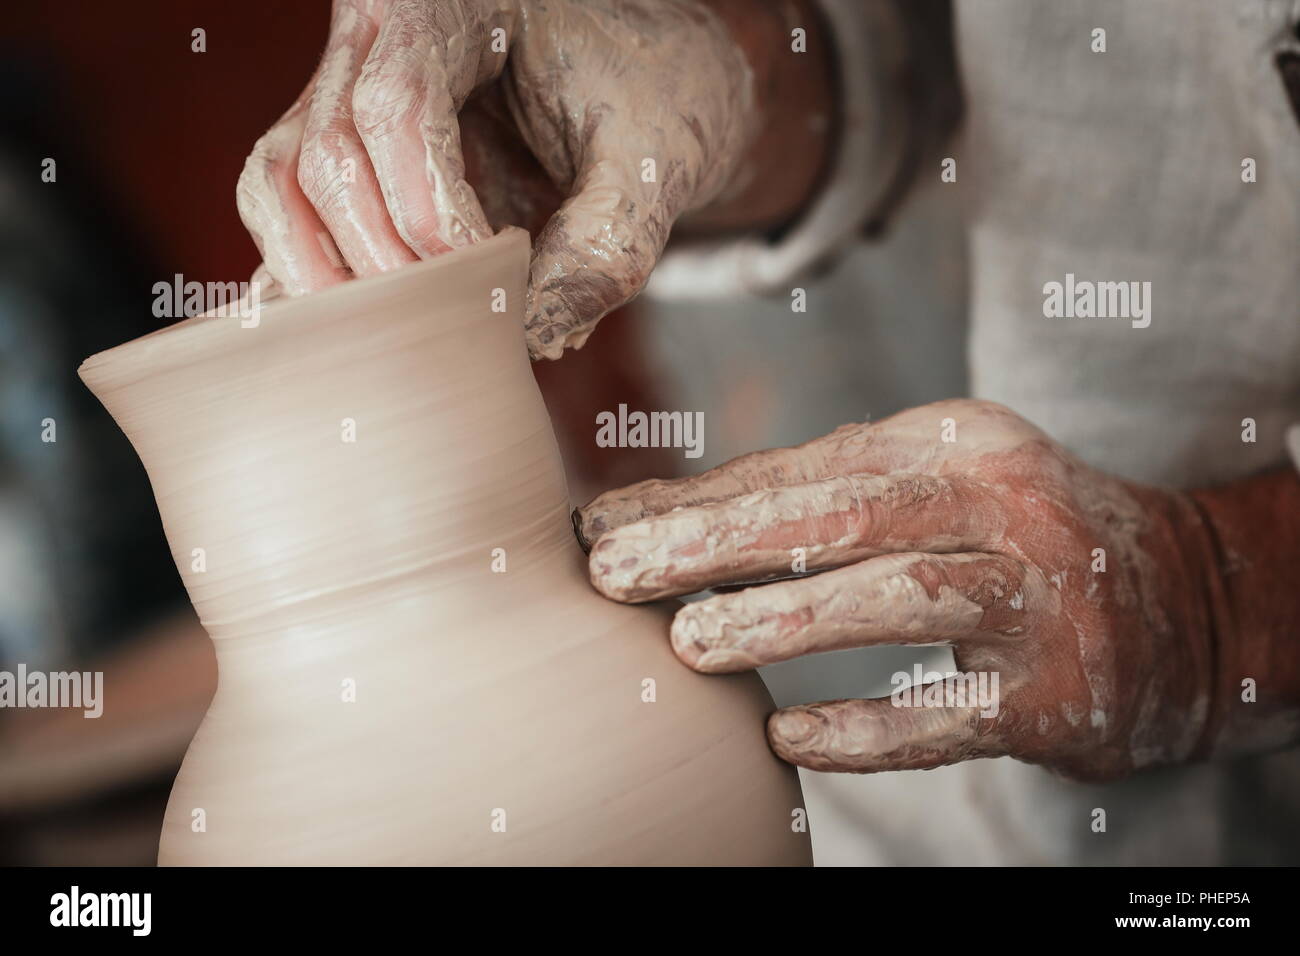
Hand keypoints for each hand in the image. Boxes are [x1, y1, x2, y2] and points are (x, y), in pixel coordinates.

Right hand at [236, 0, 763, 358]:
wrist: (647, 85)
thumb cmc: (648, 97)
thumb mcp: (653, 159)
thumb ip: (608, 240)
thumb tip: (532, 331)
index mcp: (443, 5)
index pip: (397, 110)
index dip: (430, 214)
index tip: (489, 279)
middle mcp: (374, 43)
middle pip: (320, 156)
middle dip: (381, 262)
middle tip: (449, 329)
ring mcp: (346, 100)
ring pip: (278, 187)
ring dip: (325, 281)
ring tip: (397, 342)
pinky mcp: (349, 159)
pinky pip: (290, 217)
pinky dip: (315, 280)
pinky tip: (355, 337)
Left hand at [575, 400, 1223, 781]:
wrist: (1186, 598)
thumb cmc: (1014, 537)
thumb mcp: (932, 484)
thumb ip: (812, 493)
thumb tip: (652, 516)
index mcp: (953, 441)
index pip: (806, 468)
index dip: (699, 498)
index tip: (604, 528)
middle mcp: (1000, 504)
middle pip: (846, 513)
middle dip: (720, 541)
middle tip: (617, 575)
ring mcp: (1036, 595)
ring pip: (903, 596)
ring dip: (788, 620)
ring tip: (688, 644)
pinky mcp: (1059, 690)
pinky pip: (953, 711)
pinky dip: (870, 727)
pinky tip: (790, 738)